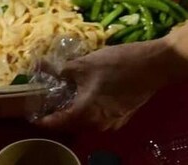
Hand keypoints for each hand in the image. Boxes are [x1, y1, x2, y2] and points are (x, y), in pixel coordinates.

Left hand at [32, 38, 185, 131]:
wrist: (156, 64)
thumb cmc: (120, 64)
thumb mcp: (87, 63)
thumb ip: (63, 70)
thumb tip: (41, 67)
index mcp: (88, 113)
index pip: (59, 123)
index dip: (44, 119)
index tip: (31, 114)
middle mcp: (100, 123)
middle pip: (72, 123)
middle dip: (58, 113)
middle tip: (46, 100)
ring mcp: (113, 121)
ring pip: (86, 119)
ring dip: (73, 109)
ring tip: (63, 93)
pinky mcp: (121, 114)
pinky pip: (98, 115)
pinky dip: (87, 107)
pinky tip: (84, 92)